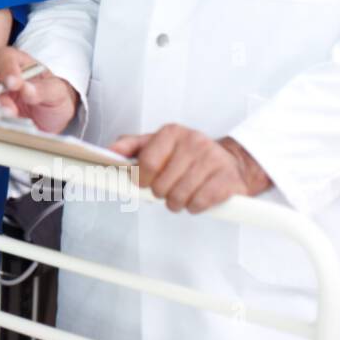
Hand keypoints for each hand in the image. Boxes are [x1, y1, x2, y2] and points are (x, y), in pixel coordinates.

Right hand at [0, 47, 77, 133]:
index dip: (7, 67)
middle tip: (9, 108)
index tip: (13, 84)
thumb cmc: (54, 99)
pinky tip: (3, 124)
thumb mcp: (58, 93)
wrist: (53, 121)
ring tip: (8, 117)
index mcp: (21, 64)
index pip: (7, 57)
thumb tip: (26, 89)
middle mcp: (3, 76)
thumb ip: (44, 89)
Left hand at [111, 125, 270, 212]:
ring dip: (176, 203)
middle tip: (166, 189)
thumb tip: (110, 151)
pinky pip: (200, 203)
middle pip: (162, 185)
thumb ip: (131, 146)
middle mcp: (193, 142)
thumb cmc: (186, 155)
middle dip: (160, 194)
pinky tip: (196, 199)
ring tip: (181, 195)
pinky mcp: (228, 179)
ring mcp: (213, 160)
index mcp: (171, 132)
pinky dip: (194, 207)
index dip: (141, 180)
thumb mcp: (157, 144)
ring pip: (180, 197)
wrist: (229, 161)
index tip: (143, 184)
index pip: (147, 164)